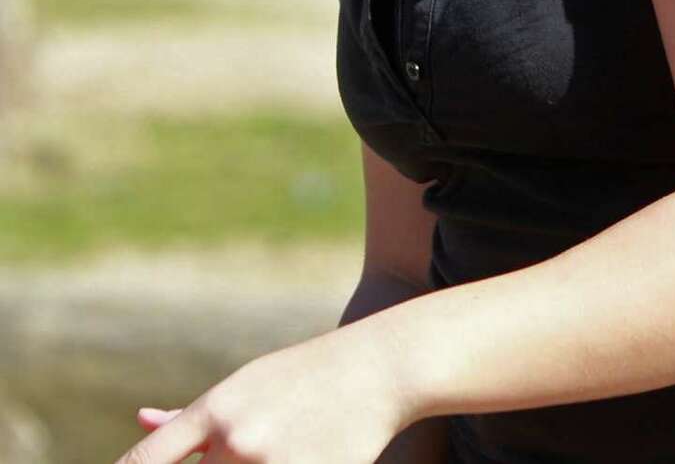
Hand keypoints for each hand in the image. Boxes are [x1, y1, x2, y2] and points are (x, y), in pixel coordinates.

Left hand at [114, 322, 412, 463]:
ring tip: (287, 445)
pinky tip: (307, 450)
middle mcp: (237, 441)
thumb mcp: (248, 383)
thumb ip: (193, 416)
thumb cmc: (307, 375)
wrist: (382, 370)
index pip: (145, 462)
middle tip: (256, 444)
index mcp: (217, 411)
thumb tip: (142, 421)